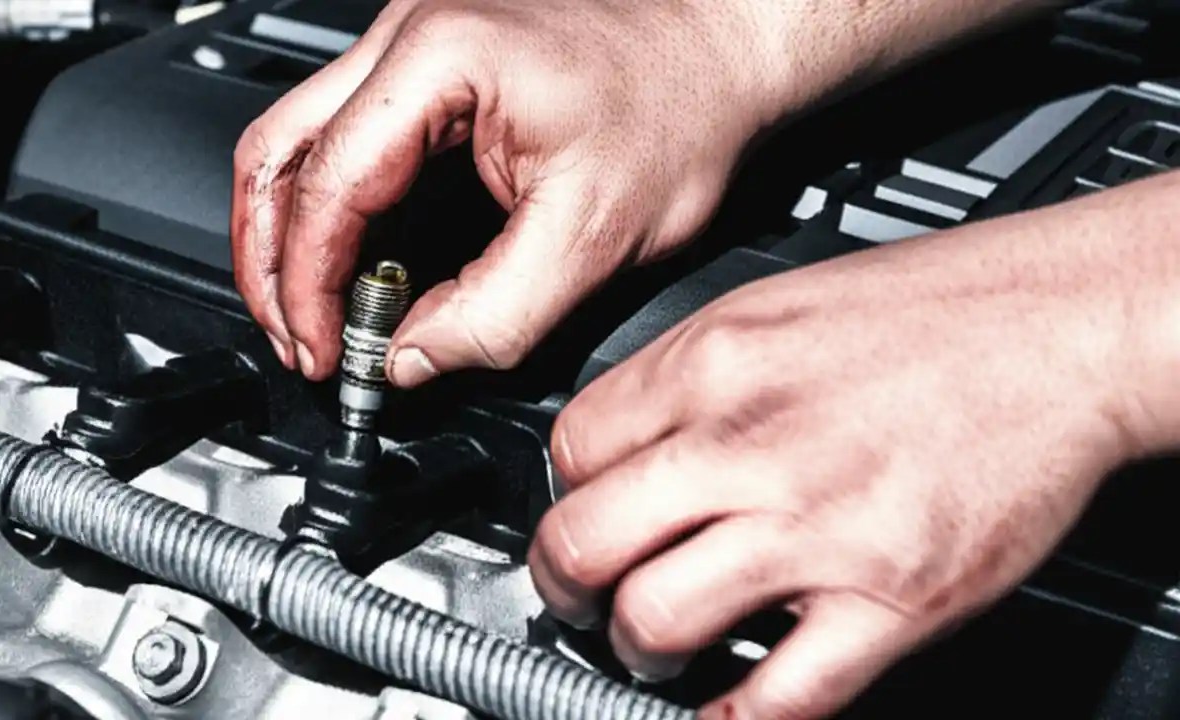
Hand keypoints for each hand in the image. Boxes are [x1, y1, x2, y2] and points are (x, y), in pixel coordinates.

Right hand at [230, 0, 780, 383]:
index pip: (328, 185)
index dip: (310, 286)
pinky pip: (345, 141)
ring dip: (292, 238)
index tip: (325, 350)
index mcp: (440, 58)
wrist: (722, 48)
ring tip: (313, 317)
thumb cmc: (680, 105)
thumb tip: (410, 359)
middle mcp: (407, 36)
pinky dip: (334, 213)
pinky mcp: (429, 71)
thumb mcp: (593, 235)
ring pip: (298, 144)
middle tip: (296, 339)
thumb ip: (491, 315)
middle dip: (271, 262)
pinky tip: (354, 270)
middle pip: (277, 152)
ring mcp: (412, 47)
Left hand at [529, 174, 1179, 718]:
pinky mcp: (892, 596)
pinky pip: (780, 694)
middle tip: (579, 597)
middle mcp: (748, 443)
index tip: (580, 512)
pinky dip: (733, 718)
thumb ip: (688, 377)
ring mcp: (817, 526)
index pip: (571, 449)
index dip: (564, 494)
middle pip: (582, 542)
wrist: (1059, 325)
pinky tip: (723, 708)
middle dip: (563, 586)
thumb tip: (625, 441)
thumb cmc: (929, 310)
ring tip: (655, 644)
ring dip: (637, 650)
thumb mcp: (774, 302)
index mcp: (712, 362)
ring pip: (655, 622)